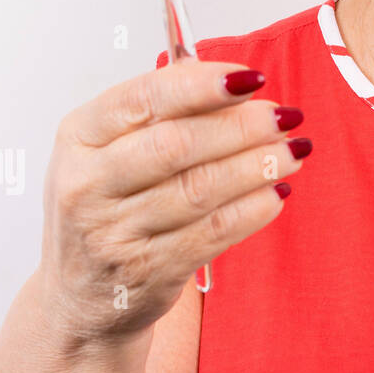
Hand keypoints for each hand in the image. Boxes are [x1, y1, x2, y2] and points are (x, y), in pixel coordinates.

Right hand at [39, 61, 307, 345]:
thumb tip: (239, 82)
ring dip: (257, 166)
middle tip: (284, 118)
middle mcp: (87, 183)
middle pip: (176, 144)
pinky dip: (253, 208)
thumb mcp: (115, 147)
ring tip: (293, 151)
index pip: (144, 98)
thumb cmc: (109, 202)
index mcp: (80, 136)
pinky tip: (277, 192)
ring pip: (201, 189)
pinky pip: (214, 232)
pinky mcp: (147, 270)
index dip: (202, 86)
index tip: (250, 78)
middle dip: (240, 126)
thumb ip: (168, 109)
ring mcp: (113, 232)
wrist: (81, 294)